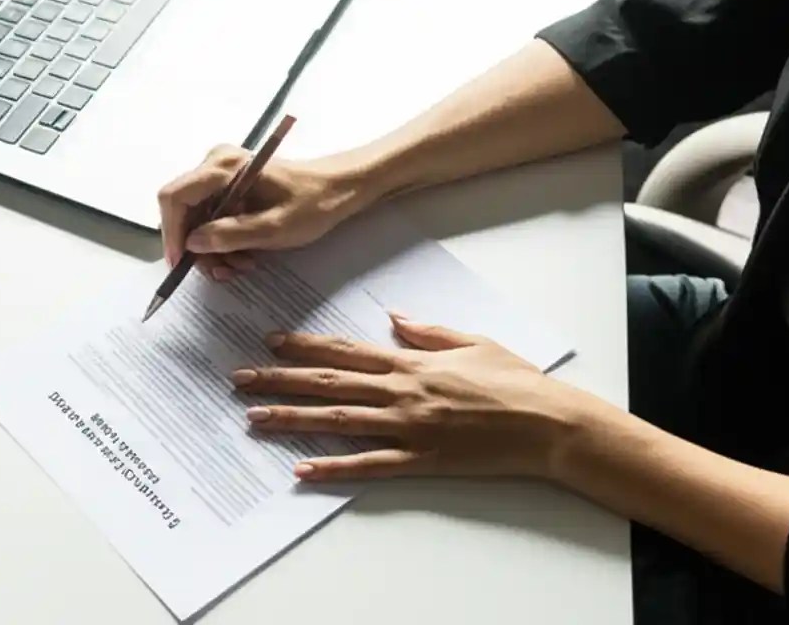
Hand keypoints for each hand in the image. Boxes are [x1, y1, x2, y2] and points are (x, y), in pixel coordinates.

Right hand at [157, 145, 372, 279]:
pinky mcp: (229, 189)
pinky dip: (224, 242)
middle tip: (223, 272)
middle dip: (198, 248)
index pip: (175, 197)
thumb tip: (191, 244)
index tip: (182, 265)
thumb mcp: (273, 228)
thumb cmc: (312, 204)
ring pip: (197, 221)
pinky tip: (244, 256)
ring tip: (241, 266)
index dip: (171, 233)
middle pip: (184, 212)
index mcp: (222, 167)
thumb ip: (230, 236)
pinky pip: (212, 219)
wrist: (340, 188)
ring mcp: (221, 177)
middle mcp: (214, 166)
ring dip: (214, 249)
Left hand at [233, 313, 601, 481]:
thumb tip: (395, 318)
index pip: (346, 351)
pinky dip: (333, 467)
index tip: (270, 339)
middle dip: (280, 378)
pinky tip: (302, 471)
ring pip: (337, 420)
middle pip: (329, 383)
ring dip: (292, 418)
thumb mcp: (472, 341)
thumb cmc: (516, 382)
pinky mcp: (420, 459)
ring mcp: (408, 427)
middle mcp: (402, 392)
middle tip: (240, 379)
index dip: (304, 345)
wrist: (548, 424)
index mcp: (412, 362)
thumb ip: (428, 332)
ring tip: (254, 418)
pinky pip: (368, 465)